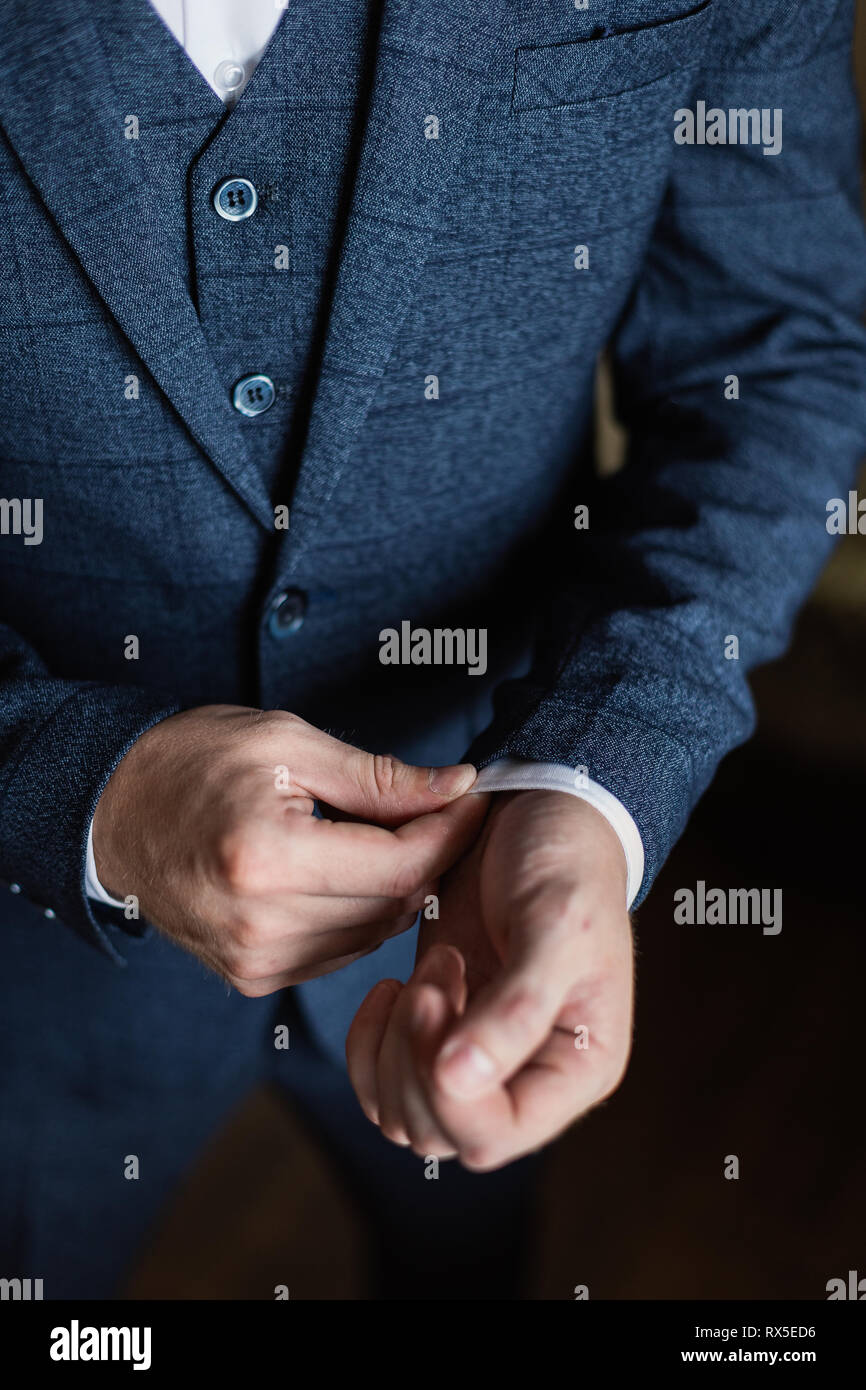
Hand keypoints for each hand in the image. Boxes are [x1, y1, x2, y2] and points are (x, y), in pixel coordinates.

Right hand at [91, 705, 486, 994]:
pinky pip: (339, 950)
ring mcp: (254, 960)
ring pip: (374, 934)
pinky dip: (359, 912)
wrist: (113, 811)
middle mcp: (260, 924)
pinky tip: (347, 871)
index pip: (401, 865)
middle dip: (430, 857)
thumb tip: (458, 787)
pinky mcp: (250, 977)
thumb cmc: (195, 761)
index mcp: (267, 858)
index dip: (450, 831)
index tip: (472, 798)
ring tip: (387, 835)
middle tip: (440, 810)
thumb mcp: (287, 744)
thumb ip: (379, 778)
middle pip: (394, 905)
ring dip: (397, 888)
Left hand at [347, 789, 633, 1168]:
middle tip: (435, 969)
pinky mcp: (440, 1033)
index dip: (447, 1088)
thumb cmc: (566, 863)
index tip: (437, 993)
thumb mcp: (555, 925)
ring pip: (404, 1115)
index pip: (495, 1135)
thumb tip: (460, 1082)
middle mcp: (529, 1078)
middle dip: (415, 1057)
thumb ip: (516, 1006)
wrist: (539, 813)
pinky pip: (384, 1081)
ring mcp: (480, 1059)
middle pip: (440, 1131)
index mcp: (579, 1066)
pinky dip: (370, 1046)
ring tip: (425, 971)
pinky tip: (389, 987)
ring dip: (392, 1049)